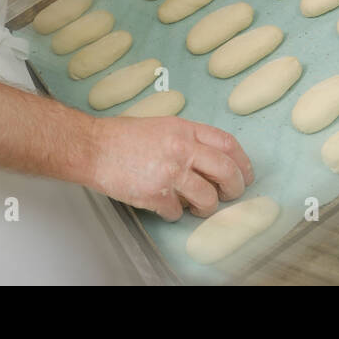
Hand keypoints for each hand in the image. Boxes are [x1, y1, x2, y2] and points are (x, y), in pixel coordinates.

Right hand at [87, 116, 253, 220]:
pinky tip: (166, 206)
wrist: (93, 147)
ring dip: (206, 207)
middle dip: (234, 188)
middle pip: (226, 171)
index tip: (246, 174)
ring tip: (197, 207)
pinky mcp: (155, 194)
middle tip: (231, 195)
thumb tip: (210, 160)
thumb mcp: (162, 125)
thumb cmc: (122, 136)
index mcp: (185, 129)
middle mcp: (182, 149)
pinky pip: (177, 212)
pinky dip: (175, 213)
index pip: (228, 144)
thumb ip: (187, 138)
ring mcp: (170, 172)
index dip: (243, 162)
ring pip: (207, 198)